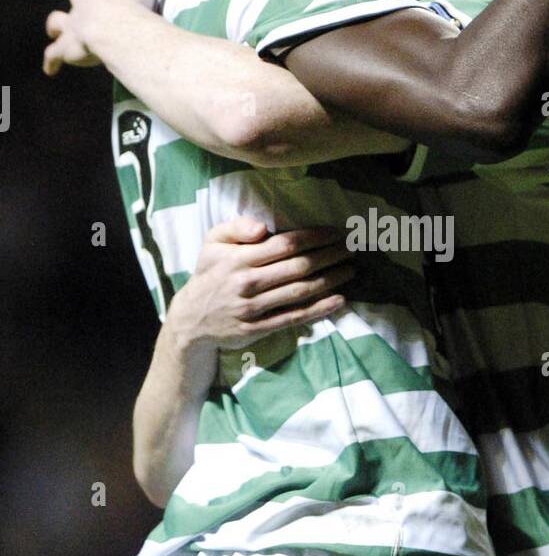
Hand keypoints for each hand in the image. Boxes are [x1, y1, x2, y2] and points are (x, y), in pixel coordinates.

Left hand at [43, 0, 158, 75]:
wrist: (114, 22)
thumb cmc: (133, 2)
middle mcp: (83, 3)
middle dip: (81, 3)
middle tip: (86, 12)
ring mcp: (72, 24)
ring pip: (57, 21)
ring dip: (56, 26)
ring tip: (54, 32)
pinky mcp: (66, 46)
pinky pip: (54, 54)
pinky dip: (52, 61)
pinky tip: (50, 70)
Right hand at [167, 217, 355, 351]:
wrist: (190, 319)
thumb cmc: (209, 275)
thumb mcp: (212, 243)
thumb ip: (235, 227)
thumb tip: (263, 226)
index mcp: (239, 258)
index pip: (285, 244)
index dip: (315, 237)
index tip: (335, 232)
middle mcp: (248, 282)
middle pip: (299, 266)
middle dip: (330, 255)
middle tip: (352, 248)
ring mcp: (254, 308)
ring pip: (300, 291)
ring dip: (331, 279)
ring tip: (350, 269)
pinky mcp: (259, 328)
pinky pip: (294, 317)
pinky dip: (320, 309)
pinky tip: (339, 300)